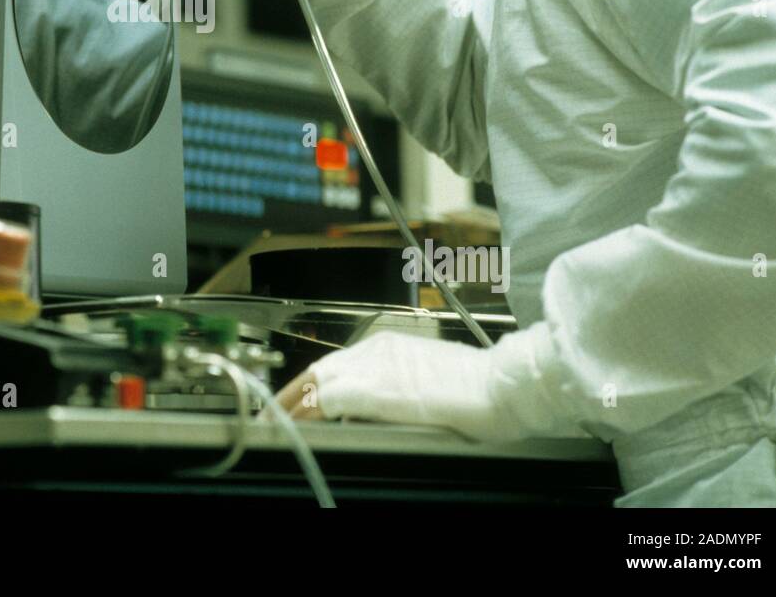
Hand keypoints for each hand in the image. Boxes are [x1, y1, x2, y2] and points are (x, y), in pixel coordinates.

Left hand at [271, 328, 584, 441]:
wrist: (506, 384)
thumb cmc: (483, 389)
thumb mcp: (431, 382)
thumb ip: (400, 387)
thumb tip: (381, 406)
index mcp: (389, 345)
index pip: (336, 363)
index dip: (310, 385)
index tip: (294, 401)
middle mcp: (376, 349)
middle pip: (318, 369)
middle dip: (290, 393)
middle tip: (269, 415)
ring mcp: (374, 367)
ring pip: (315, 381)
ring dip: (290, 404)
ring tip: (272, 424)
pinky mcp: (376, 390)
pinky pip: (326, 401)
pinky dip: (305, 414)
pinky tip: (293, 428)